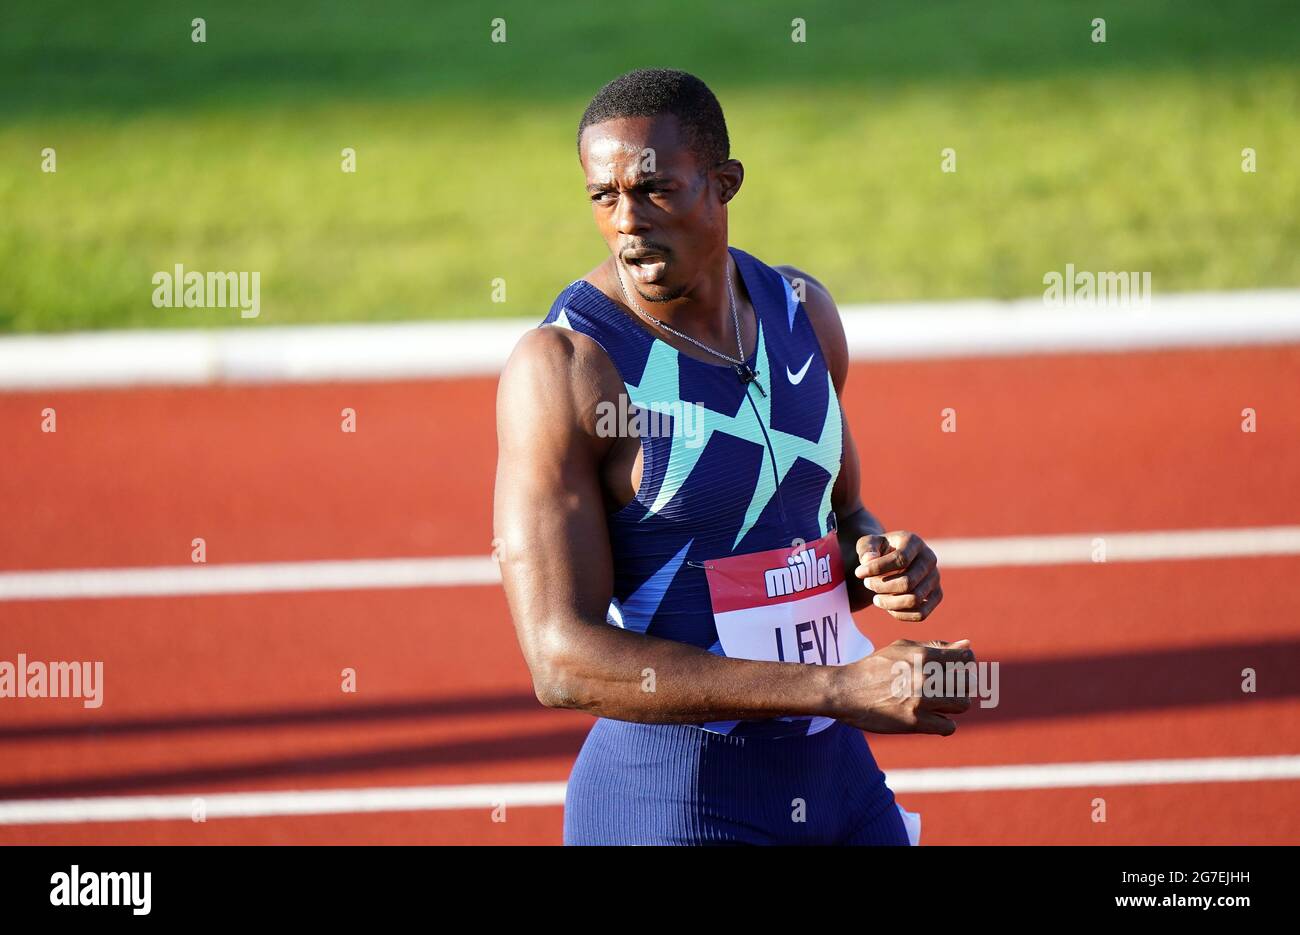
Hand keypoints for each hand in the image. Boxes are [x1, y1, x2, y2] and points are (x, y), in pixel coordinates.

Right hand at [831, 639, 974, 734]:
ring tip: (940, 703)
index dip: (965, 665)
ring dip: (954, 705)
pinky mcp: (914, 722)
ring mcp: (921, 700)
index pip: (966, 659)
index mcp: (924, 655)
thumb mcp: (902, 648)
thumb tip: (968, 645)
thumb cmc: (875, 667)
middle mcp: (926, 676)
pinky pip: (948, 727)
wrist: (846, 690)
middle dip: (960, 685)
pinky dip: (944, 724)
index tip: (955, 670)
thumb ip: (936, 646)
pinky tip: (932, 718)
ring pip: (962, 705)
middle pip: (967, 683)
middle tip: (945, 688)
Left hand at [855, 530, 941, 621]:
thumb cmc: (878, 550)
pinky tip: (888, 607)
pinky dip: (901, 614)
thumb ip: (866, 549)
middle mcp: (930, 558)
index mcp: (914, 542)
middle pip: (908, 582)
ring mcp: (935, 578)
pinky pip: (921, 614)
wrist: (892, 558)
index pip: (900, 559)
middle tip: (867, 584)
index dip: (877, 569)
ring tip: (875, 598)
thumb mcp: (868, 543)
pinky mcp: (936, 595)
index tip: (858, 573)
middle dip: (881, 587)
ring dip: (889, 602)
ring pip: (914, 600)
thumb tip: (869, 560)